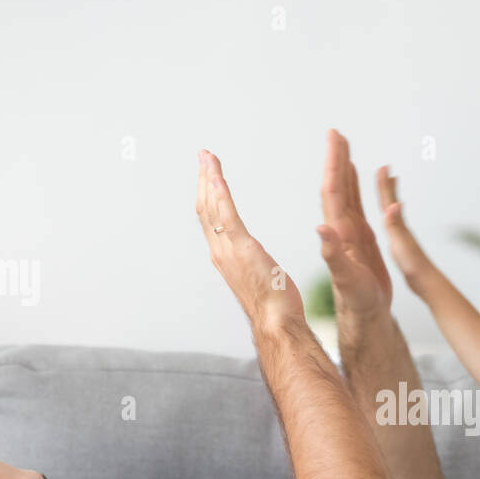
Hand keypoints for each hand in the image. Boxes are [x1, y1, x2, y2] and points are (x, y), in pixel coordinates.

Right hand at [196, 149, 303, 328]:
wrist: (276, 323)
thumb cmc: (274, 305)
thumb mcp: (258, 276)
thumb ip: (250, 261)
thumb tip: (252, 255)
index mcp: (224, 256)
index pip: (209, 218)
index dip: (207, 194)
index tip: (208, 173)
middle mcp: (219, 251)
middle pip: (204, 208)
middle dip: (203, 179)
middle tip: (203, 155)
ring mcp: (228, 250)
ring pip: (211, 208)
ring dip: (209, 179)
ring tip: (207, 157)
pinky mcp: (242, 249)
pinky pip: (227, 217)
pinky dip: (220, 195)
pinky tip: (216, 176)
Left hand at [317, 129, 391, 319]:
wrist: (363, 320)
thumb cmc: (357, 303)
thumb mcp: (346, 278)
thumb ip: (334, 253)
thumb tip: (322, 227)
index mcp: (338, 233)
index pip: (333, 190)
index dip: (334, 162)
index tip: (334, 137)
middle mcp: (341, 230)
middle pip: (338, 186)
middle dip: (337, 159)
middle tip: (336, 133)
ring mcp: (349, 235)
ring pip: (345, 195)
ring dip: (344, 170)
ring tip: (344, 148)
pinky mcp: (358, 243)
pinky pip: (355, 208)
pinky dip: (355, 190)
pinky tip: (354, 181)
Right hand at [375, 164, 434, 293]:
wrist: (427, 283)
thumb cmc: (414, 267)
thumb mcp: (400, 244)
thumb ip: (396, 224)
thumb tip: (395, 203)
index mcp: (399, 227)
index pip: (388, 201)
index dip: (383, 184)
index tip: (381, 166)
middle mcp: (402, 228)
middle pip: (392, 201)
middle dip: (386, 185)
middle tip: (384, 168)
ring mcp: (403, 236)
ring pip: (394, 211)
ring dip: (390, 196)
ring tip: (390, 184)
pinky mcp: (403, 246)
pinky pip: (394, 224)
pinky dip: (392, 216)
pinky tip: (392, 217)